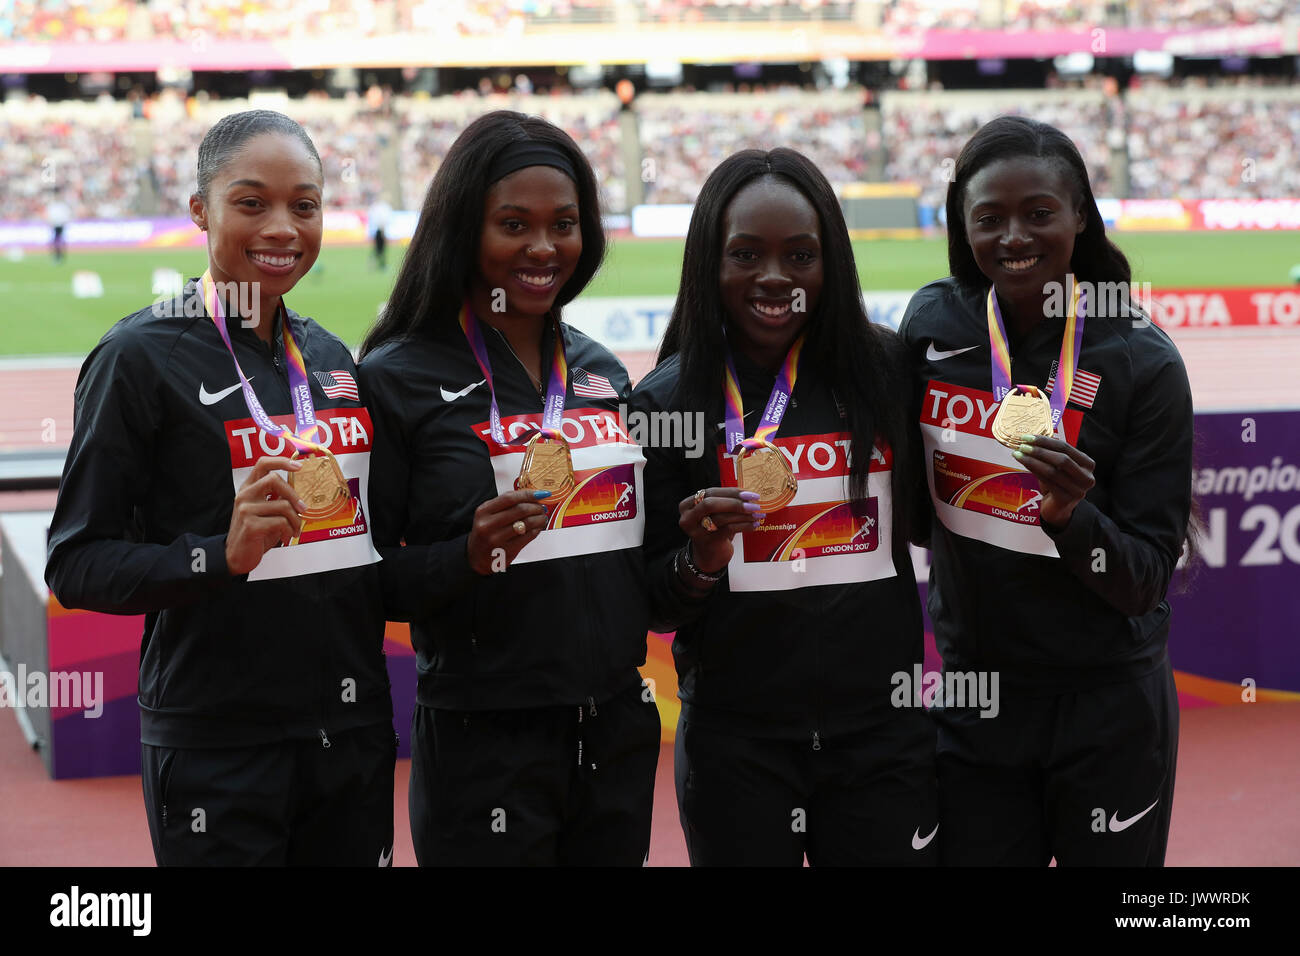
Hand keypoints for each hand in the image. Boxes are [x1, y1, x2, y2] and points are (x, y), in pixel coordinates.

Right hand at [225, 456, 306, 575]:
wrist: (237, 556)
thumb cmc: (256, 533)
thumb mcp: (267, 512)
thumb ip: (278, 499)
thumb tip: (300, 493)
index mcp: (249, 488)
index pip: (263, 464)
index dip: (281, 461)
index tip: (298, 466)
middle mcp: (245, 495)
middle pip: (274, 480)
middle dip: (294, 495)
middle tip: (303, 509)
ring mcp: (246, 509)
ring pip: (283, 505)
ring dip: (296, 520)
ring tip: (295, 530)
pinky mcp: (251, 525)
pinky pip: (281, 522)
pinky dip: (289, 530)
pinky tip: (286, 537)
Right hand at [467, 488, 551, 573]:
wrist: (477, 556)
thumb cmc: (486, 532)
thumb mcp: (488, 515)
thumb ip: (506, 505)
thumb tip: (532, 497)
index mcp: (483, 511)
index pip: (509, 498)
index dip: (528, 494)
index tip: (540, 493)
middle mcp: (488, 524)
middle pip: (520, 510)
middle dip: (536, 507)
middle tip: (542, 507)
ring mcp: (497, 539)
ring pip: (526, 523)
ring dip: (539, 519)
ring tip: (543, 517)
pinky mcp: (507, 550)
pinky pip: (528, 537)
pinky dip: (537, 530)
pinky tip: (538, 528)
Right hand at [678, 487, 762, 573]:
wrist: (709, 555)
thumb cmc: (714, 530)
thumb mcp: (715, 513)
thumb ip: (725, 501)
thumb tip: (748, 494)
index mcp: (687, 505)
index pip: (710, 492)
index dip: (731, 492)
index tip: (749, 493)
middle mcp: (688, 517)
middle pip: (711, 504)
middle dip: (735, 503)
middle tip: (754, 504)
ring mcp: (696, 531)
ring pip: (722, 517)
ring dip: (743, 515)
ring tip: (757, 514)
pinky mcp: (708, 542)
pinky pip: (729, 530)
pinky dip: (744, 526)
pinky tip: (754, 525)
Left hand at [1013, 434, 1095, 529]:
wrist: (1058, 509)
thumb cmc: (1058, 484)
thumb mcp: (1058, 467)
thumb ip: (1051, 454)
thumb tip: (1032, 439)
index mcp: (1088, 464)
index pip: (1066, 448)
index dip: (1046, 441)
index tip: (1029, 437)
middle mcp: (1087, 477)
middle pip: (1062, 459)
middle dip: (1040, 450)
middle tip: (1022, 445)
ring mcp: (1078, 490)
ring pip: (1052, 471)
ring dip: (1033, 460)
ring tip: (1018, 454)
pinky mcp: (1066, 499)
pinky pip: (1046, 482)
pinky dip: (1034, 471)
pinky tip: (1023, 464)